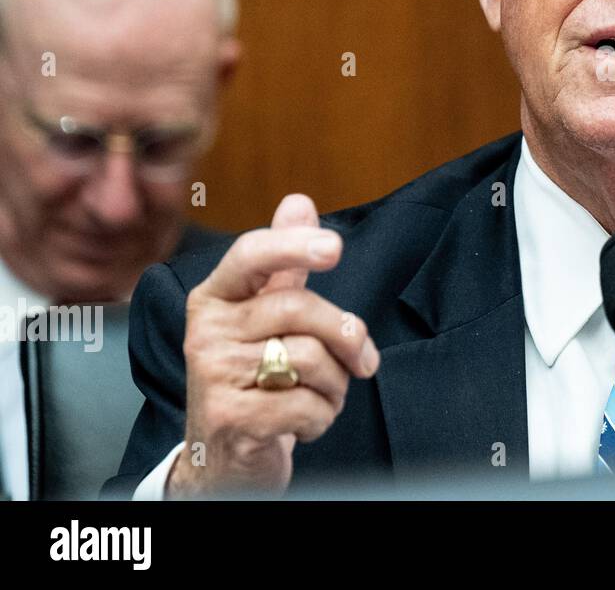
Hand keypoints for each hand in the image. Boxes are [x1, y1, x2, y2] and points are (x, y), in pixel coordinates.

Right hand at [165, 194, 378, 496]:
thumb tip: (299, 203)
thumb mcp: (266, 319)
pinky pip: (306, 404)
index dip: (293, 246)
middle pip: (299, 309)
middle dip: (346, 336)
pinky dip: (322, 417)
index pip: (251, 256)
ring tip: (322, 394)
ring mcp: (212, 376)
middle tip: (362, 361)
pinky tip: (305, 422)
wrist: (225, 458)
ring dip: (336, 384)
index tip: (334, 247)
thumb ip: (284, 266)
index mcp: (214, 298)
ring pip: (310, 359)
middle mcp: (205, 332)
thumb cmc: (255, 379)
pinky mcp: (230, 418)